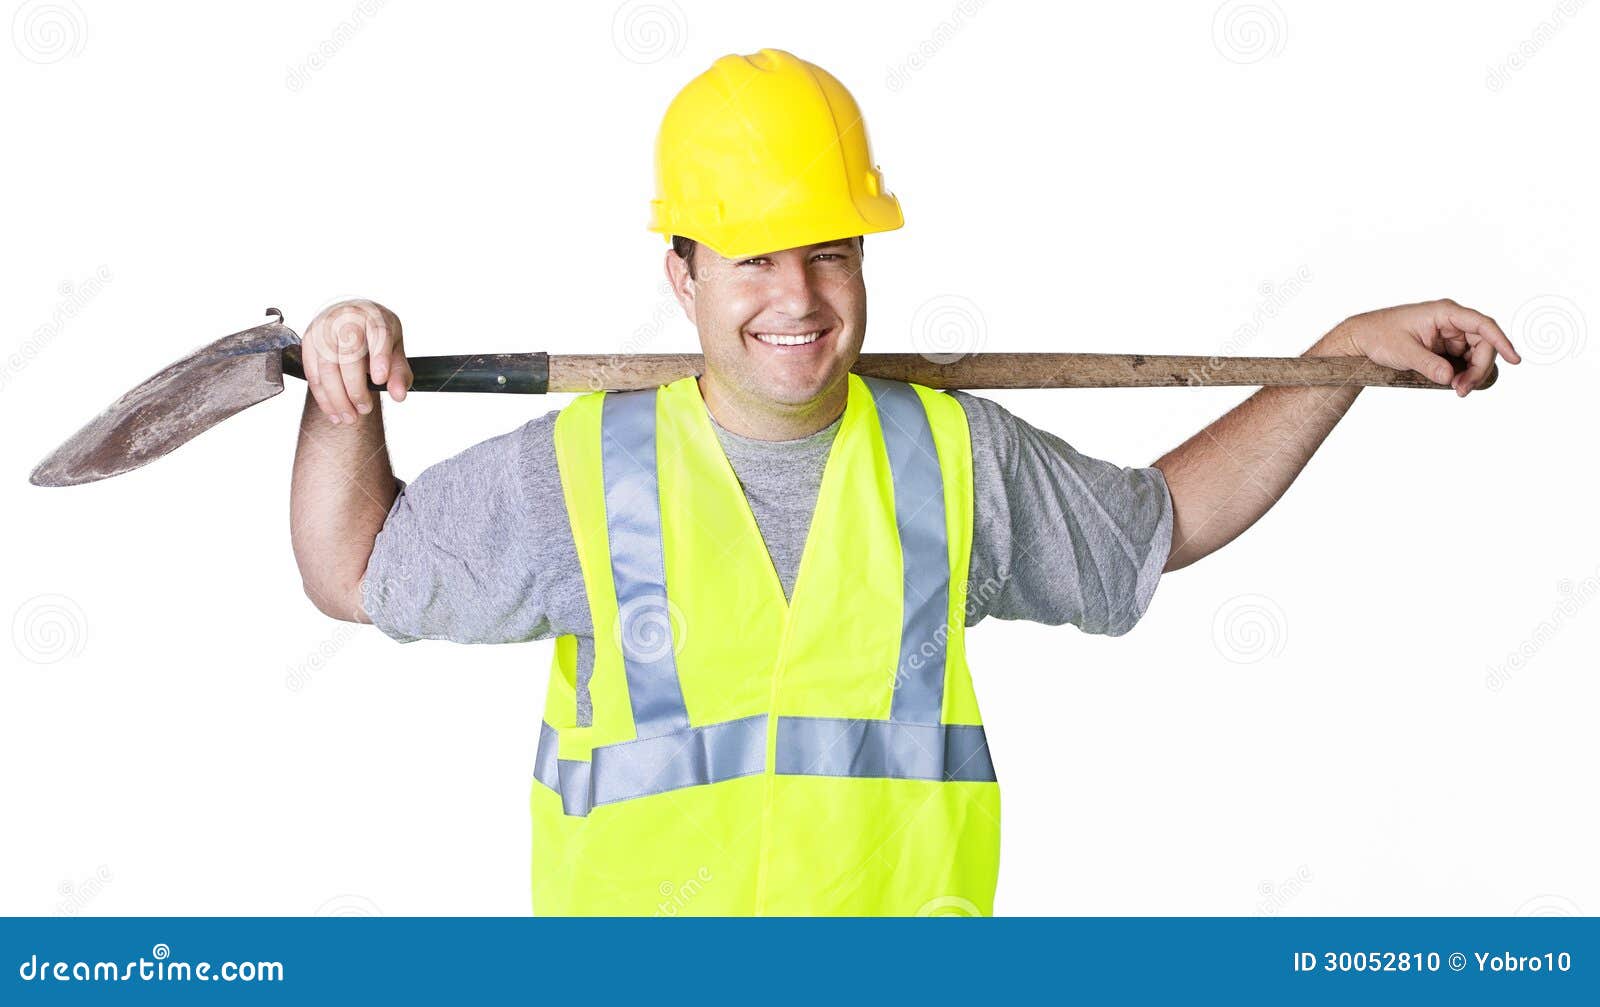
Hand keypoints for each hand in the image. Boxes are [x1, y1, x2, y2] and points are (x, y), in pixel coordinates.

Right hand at [302, 299, 413, 423]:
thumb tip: (398, 395)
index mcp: (374, 316)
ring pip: (327, 366)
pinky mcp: (309, 340)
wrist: (349, 318)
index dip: (380, 357)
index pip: (378, 334)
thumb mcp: (395, 349)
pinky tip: (333, 411)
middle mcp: (347, 317)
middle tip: (364, 410)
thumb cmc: (375, 336)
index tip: (380, 380)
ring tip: (348, 417)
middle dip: (355, 388)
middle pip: (349, 355)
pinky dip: (322, 396)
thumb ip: (399, 373)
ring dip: (336, 397)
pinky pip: (312, 372)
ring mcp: (325, 327)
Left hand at [1328, 299, 1520, 396]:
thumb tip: (1450, 377)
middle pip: (1483, 344)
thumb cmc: (1379, 336)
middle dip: (1478, 369)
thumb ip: (1427, 364)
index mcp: (1444, 312)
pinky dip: (1463, 375)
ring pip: (1476, 356)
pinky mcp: (1445, 348)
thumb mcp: (1402, 351)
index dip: (1502, 341)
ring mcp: (1449, 335)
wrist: (1361, 339)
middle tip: (1462, 391)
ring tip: (1457, 391)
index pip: (1482, 325)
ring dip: (1471, 375)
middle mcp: (1451, 322)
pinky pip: (1464, 362)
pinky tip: (1454, 385)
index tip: (1515, 360)